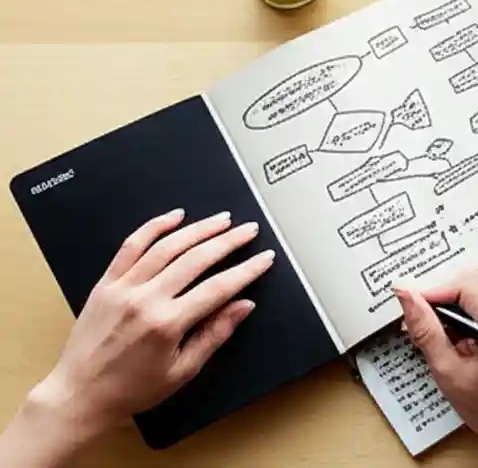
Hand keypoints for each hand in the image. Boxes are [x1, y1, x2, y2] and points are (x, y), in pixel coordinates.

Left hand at [0, 208, 273, 465]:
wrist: (80, 394)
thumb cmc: (132, 389)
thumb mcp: (182, 370)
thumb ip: (215, 334)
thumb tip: (243, 305)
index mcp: (168, 324)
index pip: (218, 288)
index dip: (246, 270)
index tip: (264, 258)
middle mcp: (145, 300)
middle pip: (196, 259)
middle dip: (228, 241)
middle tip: (249, 230)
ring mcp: (123, 288)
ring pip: (167, 247)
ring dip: (198, 229)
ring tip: (222, 220)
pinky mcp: (105, 284)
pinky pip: (130, 246)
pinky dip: (153, 227)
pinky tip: (174, 217)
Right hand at [394, 271, 477, 466]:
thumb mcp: (448, 370)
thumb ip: (426, 329)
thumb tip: (406, 296)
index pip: (466, 284)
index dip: (432, 289)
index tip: (408, 300)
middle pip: (472, 278)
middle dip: (440, 293)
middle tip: (417, 316)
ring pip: (476, 285)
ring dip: (450, 300)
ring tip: (431, 327)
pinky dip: (462, 308)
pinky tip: (449, 330)